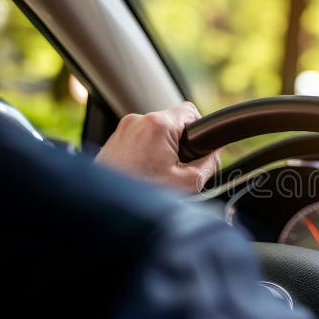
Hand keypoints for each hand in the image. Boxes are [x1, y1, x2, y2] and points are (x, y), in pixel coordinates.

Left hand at [95, 102, 219, 193]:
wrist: (102, 208)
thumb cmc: (140, 195)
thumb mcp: (186, 183)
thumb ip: (209, 164)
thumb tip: (216, 153)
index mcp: (158, 125)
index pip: (191, 110)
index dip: (199, 131)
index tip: (195, 150)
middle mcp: (138, 120)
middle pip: (173, 122)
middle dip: (180, 143)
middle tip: (175, 168)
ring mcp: (124, 128)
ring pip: (157, 131)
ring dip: (162, 149)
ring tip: (156, 172)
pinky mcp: (115, 138)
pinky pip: (141, 138)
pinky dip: (147, 153)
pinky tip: (143, 172)